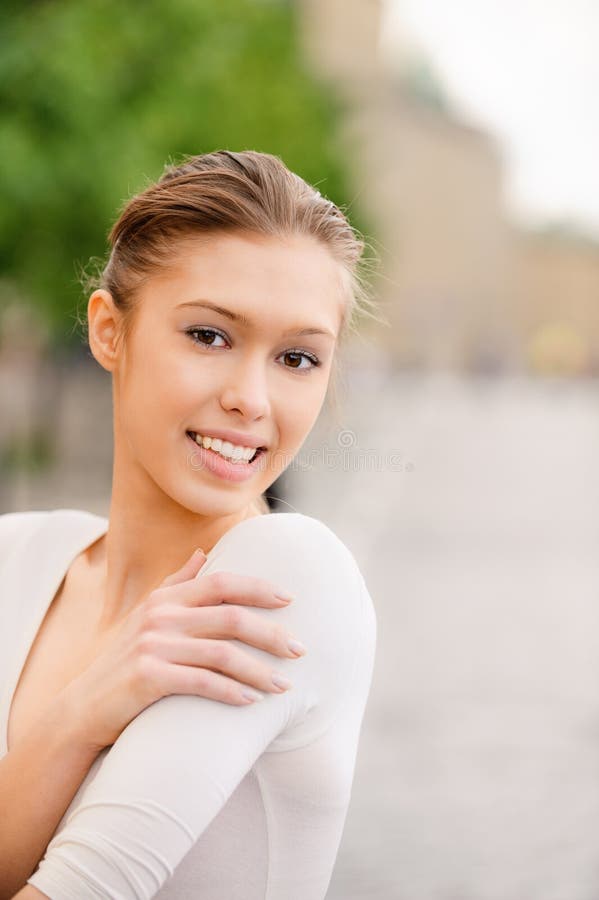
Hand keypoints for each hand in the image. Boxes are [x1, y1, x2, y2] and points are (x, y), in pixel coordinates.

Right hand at [61, 548, 306, 751]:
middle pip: (231, 617)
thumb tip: (202, 552)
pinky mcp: (148, 677)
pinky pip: (202, 682)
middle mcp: (160, 616)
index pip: (221, 582)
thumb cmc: (123, 662)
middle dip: (271, 634)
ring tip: (284, 686)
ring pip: (223, 653)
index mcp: (165, 599)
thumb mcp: (146, 616)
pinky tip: (252, 702)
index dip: (258, 588)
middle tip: (300, 650)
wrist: (82, 708)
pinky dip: (232, 692)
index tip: (289, 600)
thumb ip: (176, 584)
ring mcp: (153, 646)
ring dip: (260, 670)